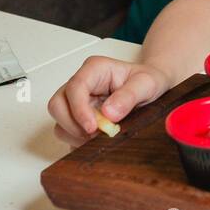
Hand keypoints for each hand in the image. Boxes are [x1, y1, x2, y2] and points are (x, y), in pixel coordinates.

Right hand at [47, 56, 171, 145]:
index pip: (74, 87)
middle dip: (73, 124)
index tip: (93, 127)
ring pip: (59, 120)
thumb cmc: (147, 81)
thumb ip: (129, 95)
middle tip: (97, 134)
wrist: (152, 87)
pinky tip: (97, 140)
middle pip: (57, 105)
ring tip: (101, 136)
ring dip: (76, 134)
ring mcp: (77, 101)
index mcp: (95, 69)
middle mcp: (82, 84)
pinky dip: (78, 140)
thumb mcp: (147, 84)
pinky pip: (67, 131)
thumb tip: (109, 113)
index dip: (79, 109)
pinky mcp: (78, 116)